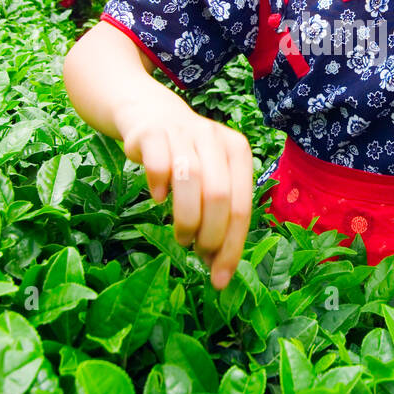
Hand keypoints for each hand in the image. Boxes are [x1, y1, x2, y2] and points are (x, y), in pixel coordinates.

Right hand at [120, 95, 253, 289]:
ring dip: (187, 219)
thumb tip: (219, 268)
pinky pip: (158, 163)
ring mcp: (183, 132)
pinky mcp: (152, 133)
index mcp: (238, 151)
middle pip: (219, 196)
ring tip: (181, 237)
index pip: (242, 207)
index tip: (220, 279)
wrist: (152, 115)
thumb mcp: (212, 178)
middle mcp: (214, 138)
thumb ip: (219, 215)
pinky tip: (158, 199)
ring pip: (192, 180)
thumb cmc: (188, 158)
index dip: (232, 246)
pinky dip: (158, 186)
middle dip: (210, 235)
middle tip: (197, 254)